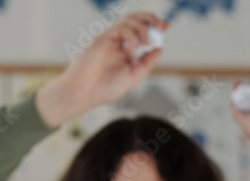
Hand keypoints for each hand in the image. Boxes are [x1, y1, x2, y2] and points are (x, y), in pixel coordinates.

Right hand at [35, 13, 166, 126]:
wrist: (84, 93)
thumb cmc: (104, 88)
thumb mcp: (133, 76)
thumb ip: (146, 63)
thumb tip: (160, 49)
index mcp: (126, 50)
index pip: (141, 30)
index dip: (153, 26)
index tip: (165, 26)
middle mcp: (118, 42)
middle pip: (136, 19)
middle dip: (151, 19)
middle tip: (162, 26)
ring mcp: (110, 39)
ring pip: (129, 20)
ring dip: (143, 28)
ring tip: (146, 43)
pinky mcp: (103, 39)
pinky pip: (122, 29)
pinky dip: (132, 38)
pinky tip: (131, 53)